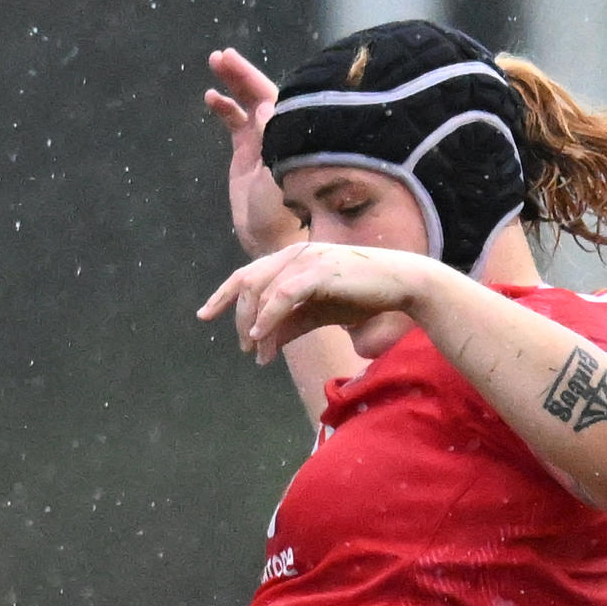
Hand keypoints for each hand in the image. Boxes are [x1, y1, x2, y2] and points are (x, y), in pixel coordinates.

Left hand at [201, 240, 443, 364]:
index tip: (205, 315)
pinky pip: (283, 294)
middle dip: (238, 317)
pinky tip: (262, 335)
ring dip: (254, 324)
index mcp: (292, 259)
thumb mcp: (320, 313)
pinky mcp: (319, 270)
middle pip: (248, 283)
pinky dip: (269, 316)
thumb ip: (291, 325)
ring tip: (257, 351)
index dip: (223, 295)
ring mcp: (306, 259)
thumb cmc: (363, 296)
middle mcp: (294, 254)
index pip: (247, 274)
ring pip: (262, 290)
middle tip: (244, 348)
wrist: (402, 285)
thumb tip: (264, 346)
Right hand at [206, 47, 296, 255]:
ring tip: (215, 63)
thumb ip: (272, 141)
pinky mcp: (247, 154)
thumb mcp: (278, 177)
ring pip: (247, 103)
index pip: (273, 96)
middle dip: (241, 74)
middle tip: (221, 56)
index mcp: (291, 135)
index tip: (234, 61)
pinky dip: (225, 109)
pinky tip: (211, 98)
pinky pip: (235, 123)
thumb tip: (263, 106)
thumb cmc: (283, 214)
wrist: (273, 240)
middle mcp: (279, 133)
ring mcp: (263, 141)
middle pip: (260, 93)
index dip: (253, 78)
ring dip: (233, 84)